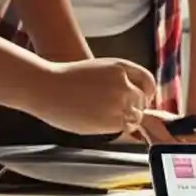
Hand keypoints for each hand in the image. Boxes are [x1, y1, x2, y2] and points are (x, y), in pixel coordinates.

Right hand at [30, 57, 156, 134]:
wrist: (47, 87)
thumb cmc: (67, 78)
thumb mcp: (99, 68)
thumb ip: (119, 79)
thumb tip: (135, 95)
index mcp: (120, 67)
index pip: (148, 81)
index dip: (146, 92)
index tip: (143, 98)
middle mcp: (123, 84)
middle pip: (142, 101)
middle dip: (135, 106)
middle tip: (120, 110)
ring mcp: (118, 103)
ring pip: (136, 116)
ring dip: (127, 118)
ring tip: (108, 116)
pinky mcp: (111, 121)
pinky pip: (124, 127)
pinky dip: (118, 127)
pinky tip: (103, 122)